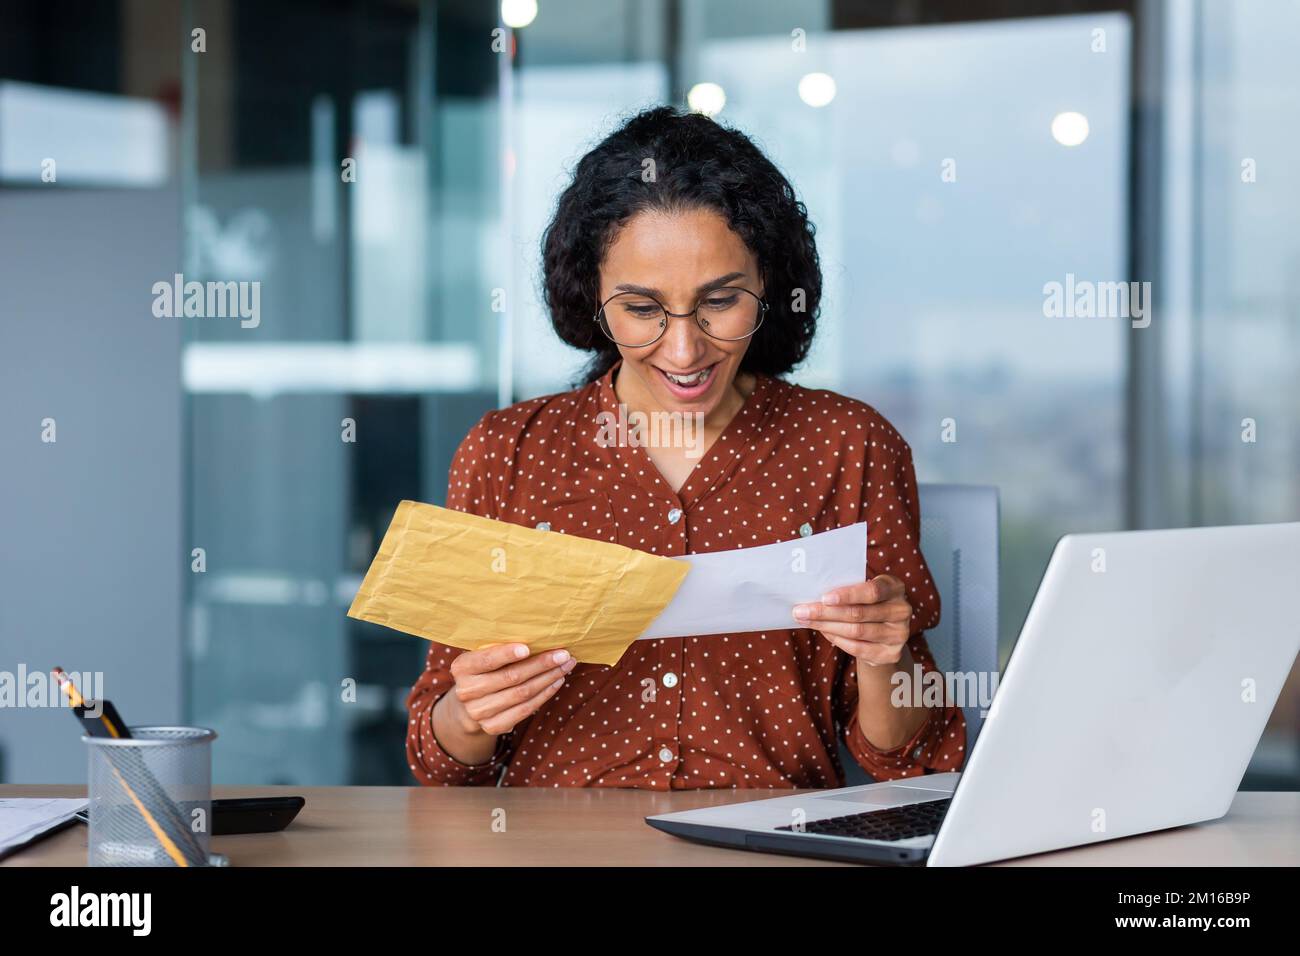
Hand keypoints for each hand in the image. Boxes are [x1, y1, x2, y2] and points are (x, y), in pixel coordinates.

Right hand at [443, 643, 576, 736]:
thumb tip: (540, 636)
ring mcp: (479, 712)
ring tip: (565, 666)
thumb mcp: (484, 654)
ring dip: (548, 679)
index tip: (528, 648)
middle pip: (511, 677)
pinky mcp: (493, 726)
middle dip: (541, 664)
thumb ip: (501, 647)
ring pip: (522, 694)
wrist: (472, 701)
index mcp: (462, 668)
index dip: (506, 654)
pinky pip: (525, 710)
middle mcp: (466, 691)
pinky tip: (557, 682)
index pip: (486, 660)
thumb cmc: (486, 668)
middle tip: (564, 654)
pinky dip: (544, 694)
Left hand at [793, 575, 911, 665]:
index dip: (848, 595)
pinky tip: (824, 632)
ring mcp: (899, 634)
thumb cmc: (868, 603)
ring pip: (856, 632)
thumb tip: (812, 594)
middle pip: (859, 614)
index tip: (824, 598)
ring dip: (826, 627)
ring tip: (806, 621)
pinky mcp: (892, 654)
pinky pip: (858, 648)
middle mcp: (901, 610)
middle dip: (826, 613)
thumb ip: (847, 589)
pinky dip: (837, 640)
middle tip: (800, 611)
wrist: (886, 630)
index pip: (872, 591)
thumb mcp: (863, 590)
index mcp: (895, 587)